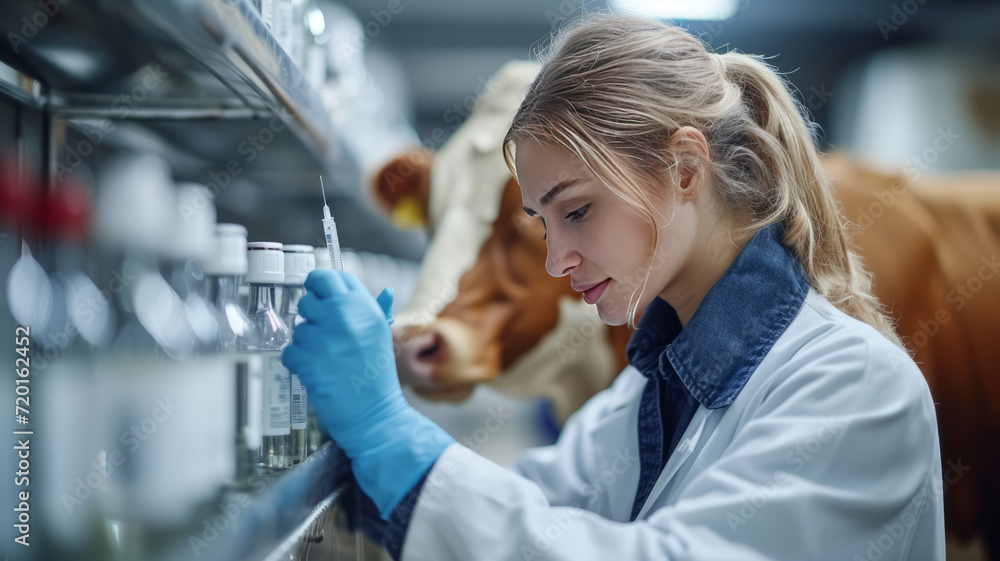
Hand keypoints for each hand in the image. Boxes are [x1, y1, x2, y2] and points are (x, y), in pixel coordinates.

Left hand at [282, 270, 452, 517]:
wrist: (374, 415)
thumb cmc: (377, 378)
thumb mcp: (381, 337)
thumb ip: (375, 311)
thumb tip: (383, 290)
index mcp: (364, 309)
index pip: (333, 277)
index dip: (322, 285)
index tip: (320, 294)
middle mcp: (344, 317)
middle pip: (309, 299)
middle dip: (312, 315)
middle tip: (324, 334)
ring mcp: (323, 338)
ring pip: (298, 328)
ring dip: (307, 344)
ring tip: (327, 360)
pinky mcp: (306, 360)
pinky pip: (289, 351)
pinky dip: (298, 363)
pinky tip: (317, 372)